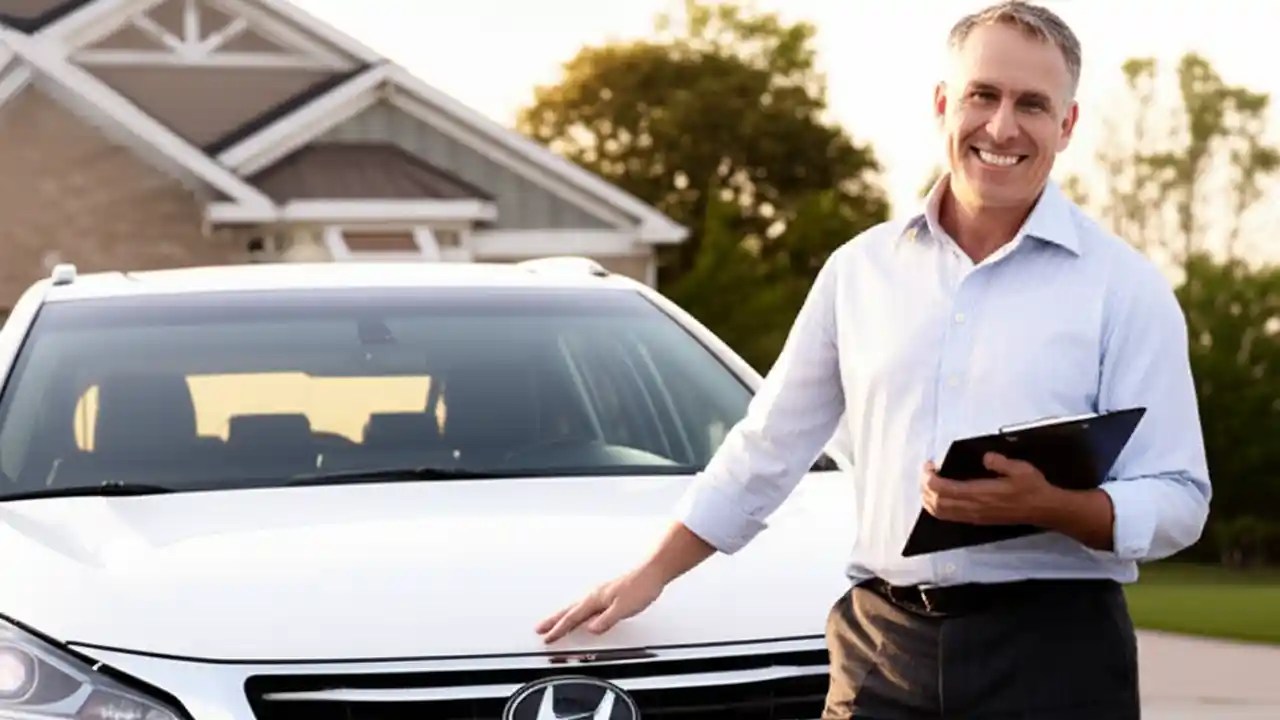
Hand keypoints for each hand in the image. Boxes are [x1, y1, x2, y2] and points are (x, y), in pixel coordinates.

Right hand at [536, 565, 665, 643]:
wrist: (653, 572)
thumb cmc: (641, 587)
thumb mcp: (623, 608)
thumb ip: (606, 620)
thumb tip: (591, 629)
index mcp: (595, 599)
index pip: (573, 617)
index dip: (559, 629)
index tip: (547, 638)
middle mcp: (595, 595)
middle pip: (569, 610)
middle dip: (553, 621)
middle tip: (540, 629)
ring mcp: (600, 594)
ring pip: (575, 607)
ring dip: (562, 616)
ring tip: (553, 623)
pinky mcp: (607, 595)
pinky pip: (585, 606)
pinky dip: (576, 612)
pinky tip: (580, 616)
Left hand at [920, 453, 1058, 525]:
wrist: (1044, 510)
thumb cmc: (1032, 488)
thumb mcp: (1020, 469)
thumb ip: (1000, 462)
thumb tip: (985, 458)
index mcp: (980, 494)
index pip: (943, 489)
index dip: (930, 478)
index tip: (929, 465)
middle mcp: (973, 508)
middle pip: (936, 503)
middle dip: (924, 487)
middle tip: (926, 472)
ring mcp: (974, 516)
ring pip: (940, 513)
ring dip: (928, 499)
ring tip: (928, 484)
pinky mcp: (977, 520)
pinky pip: (949, 517)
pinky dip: (937, 507)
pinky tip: (939, 496)